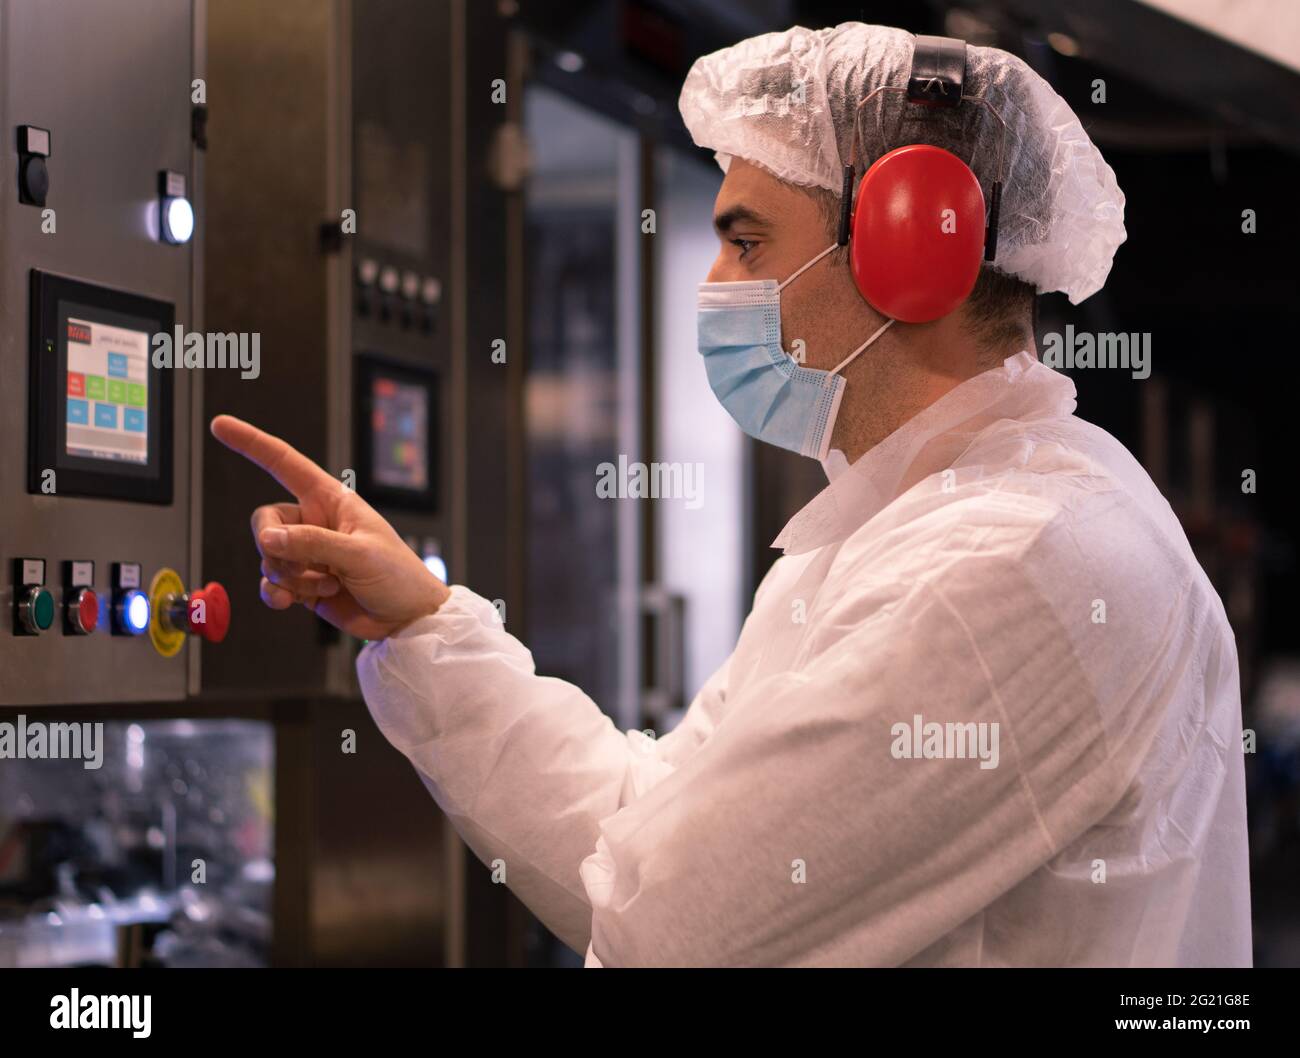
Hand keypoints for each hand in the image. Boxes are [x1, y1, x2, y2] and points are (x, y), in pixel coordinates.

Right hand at [210, 414, 449, 639]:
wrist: (406, 620)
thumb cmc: (398, 577)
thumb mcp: (360, 554)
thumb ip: (312, 544)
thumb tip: (268, 538)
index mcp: (332, 500)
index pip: (285, 463)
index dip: (252, 443)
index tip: (221, 426)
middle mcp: (315, 523)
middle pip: (265, 520)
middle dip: (273, 546)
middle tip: (301, 565)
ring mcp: (307, 554)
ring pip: (267, 556)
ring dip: (289, 576)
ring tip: (327, 585)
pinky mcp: (302, 583)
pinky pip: (270, 583)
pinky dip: (277, 593)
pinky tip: (294, 602)